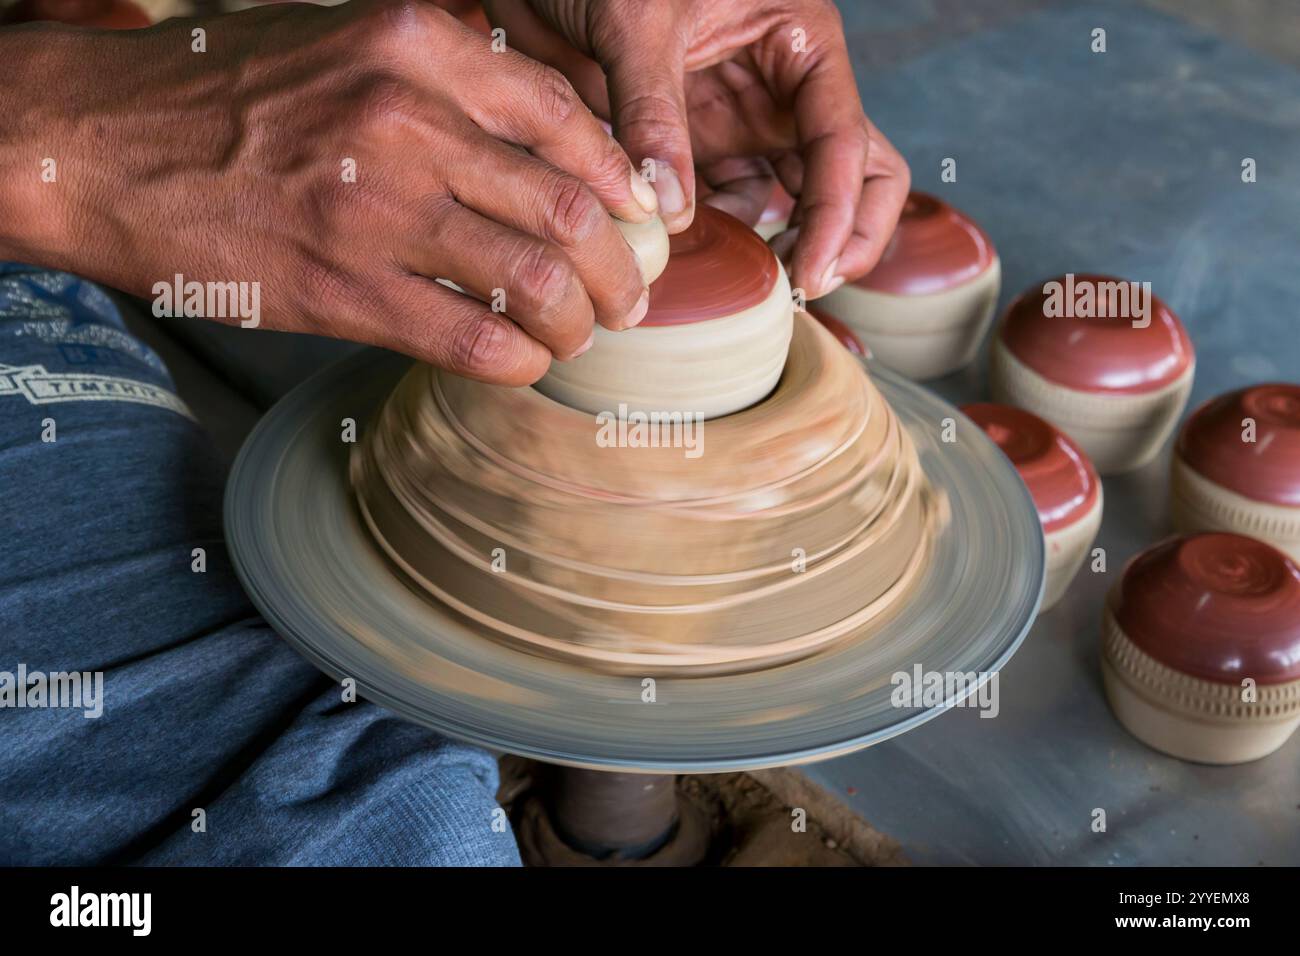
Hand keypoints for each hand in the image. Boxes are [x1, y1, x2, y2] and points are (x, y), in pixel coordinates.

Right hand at [0, 0, 660, 383]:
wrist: (102, 148)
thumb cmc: (231, 101)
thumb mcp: (345, 50)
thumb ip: (446, 88)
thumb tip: (546, 159)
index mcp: (416, 49)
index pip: (564, 120)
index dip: (621, 183)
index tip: (640, 220)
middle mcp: (407, 121)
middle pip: (571, 210)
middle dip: (621, 269)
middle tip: (628, 296)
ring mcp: (377, 210)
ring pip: (538, 282)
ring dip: (578, 323)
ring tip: (577, 335)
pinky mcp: (343, 290)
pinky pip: (475, 340)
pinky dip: (520, 361)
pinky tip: (520, 362)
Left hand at [482, 0, 910, 297]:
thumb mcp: (634, 22)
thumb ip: (653, 114)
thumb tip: (671, 213)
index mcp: (800, 41)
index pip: (844, 141)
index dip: (839, 213)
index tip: (813, 271)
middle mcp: (784, 86)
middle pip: (853, 173)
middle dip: (845, 233)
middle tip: (806, 284)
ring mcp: (743, 118)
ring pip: (792, 197)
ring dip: (774, 242)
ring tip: (742, 277)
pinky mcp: (700, 143)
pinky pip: (726, 202)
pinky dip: (716, 233)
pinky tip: (690, 251)